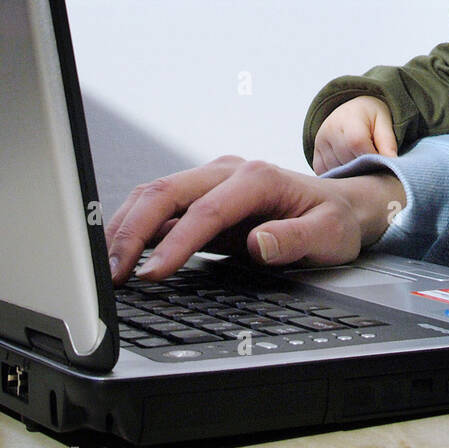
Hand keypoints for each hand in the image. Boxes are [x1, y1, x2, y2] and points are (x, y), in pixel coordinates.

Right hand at [104, 155, 405, 284]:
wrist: (341, 203)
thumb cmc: (334, 219)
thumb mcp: (329, 234)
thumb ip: (295, 239)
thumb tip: (259, 244)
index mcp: (258, 178)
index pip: (206, 211)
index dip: (176, 243)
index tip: (152, 275)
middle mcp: (229, 172)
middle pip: (167, 191)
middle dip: (133, 231)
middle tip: (112, 275)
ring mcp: (213, 181)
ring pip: (156, 194)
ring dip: (127, 227)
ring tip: (108, 269)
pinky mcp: (203, 197)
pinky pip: (162, 207)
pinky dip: (136, 227)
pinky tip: (121, 252)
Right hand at [312, 95, 398, 171]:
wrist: (352, 111)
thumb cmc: (371, 117)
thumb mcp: (384, 122)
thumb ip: (388, 142)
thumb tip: (392, 162)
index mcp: (348, 118)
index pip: (356, 143)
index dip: (371, 157)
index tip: (382, 164)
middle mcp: (330, 130)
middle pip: (346, 159)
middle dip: (362, 167)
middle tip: (374, 168)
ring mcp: (320, 142)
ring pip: (335, 169)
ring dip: (351, 174)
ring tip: (362, 168)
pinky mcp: (315, 154)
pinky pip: (324, 172)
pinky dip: (338, 176)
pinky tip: (349, 170)